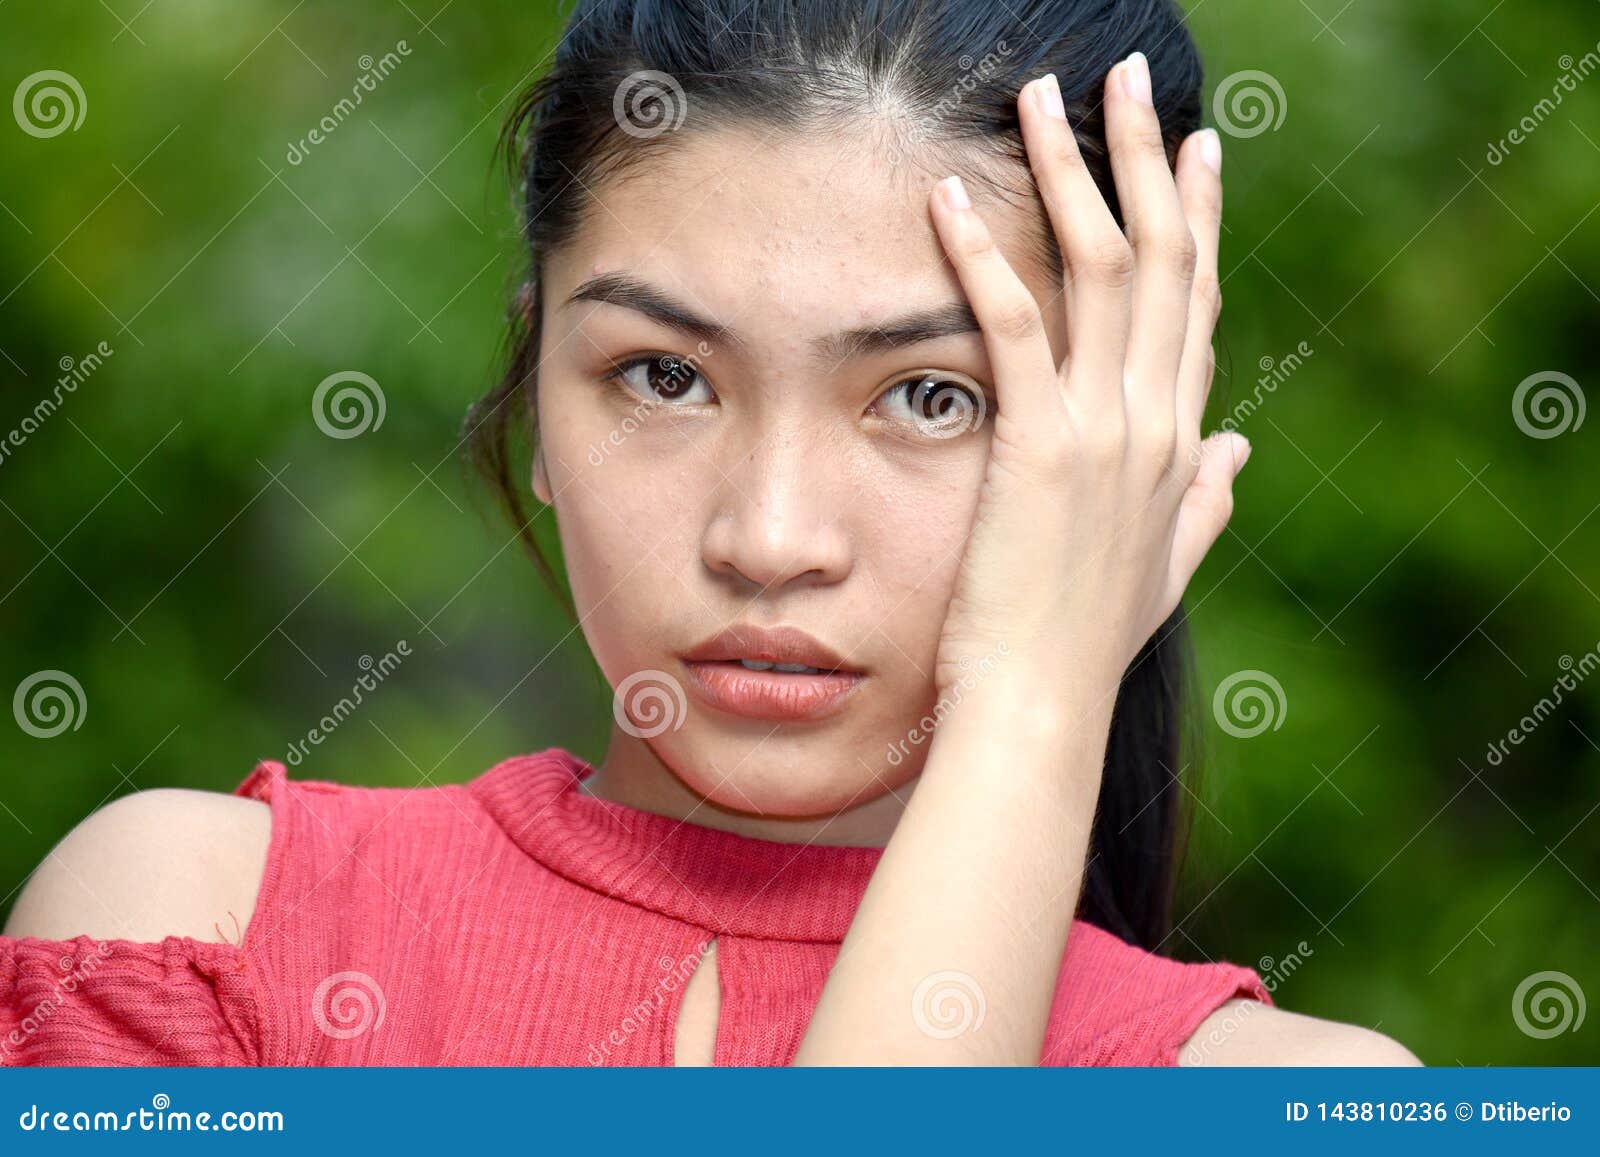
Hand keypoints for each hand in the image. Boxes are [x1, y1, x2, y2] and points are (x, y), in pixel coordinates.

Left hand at [928, 55, 1247, 699]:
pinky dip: (983, 254)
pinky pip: (1015, 325)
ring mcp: (1106, 432)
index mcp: (1182, 445)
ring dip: (1071, 172)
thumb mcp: (1164, 566)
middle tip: (1125, 80)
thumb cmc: (1085, 645)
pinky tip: (947, 197)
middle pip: (1164, 260)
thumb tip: (1239, 446)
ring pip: (1102, 269)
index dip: (1199, 220)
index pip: (1197, 306)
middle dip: (1147, 158)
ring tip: (1041, 97)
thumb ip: (1207, 500)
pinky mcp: (1042, 448)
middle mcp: (1157, 424)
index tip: (1196, 152)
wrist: (1043, 711)